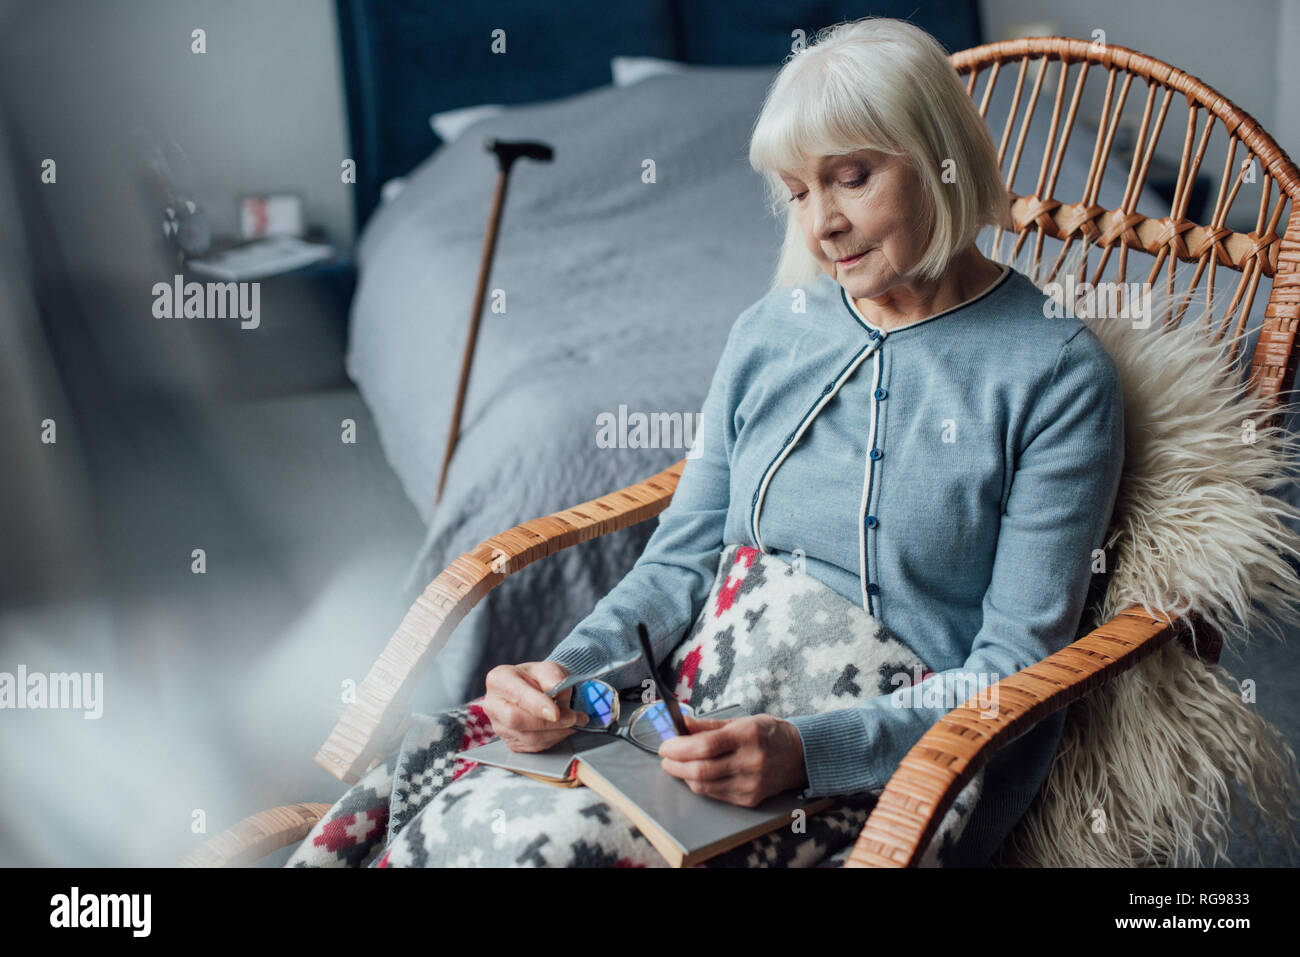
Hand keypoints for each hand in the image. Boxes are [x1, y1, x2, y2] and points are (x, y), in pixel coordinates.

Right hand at [482, 661, 587, 752]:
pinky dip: (553, 739)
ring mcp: (499, 726)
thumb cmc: (538, 679)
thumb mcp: (548, 669)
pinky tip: (562, 728)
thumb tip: (560, 691)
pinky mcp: (510, 742)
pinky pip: (532, 747)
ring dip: (556, 732)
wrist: (536, 692)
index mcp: (499, 679)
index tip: (556, 712)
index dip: (537, 705)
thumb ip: (554, 676)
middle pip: (516, 719)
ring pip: (527, 737)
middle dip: (548, 722)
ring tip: (573, 721)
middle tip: (571, 717)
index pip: (515, 695)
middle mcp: (494, 704)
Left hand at [657, 713, 808, 807]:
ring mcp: (751, 784)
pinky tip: (696, 775)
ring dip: (684, 776)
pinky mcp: (750, 799)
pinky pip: (715, 795)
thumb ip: (708, 725)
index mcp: (748, 736)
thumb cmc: (768, 734)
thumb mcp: (741, 721)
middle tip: (666, 757)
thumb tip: (681, 724)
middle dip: (675, 765)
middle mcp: (751, 762)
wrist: (800, 755)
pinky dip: (700, 785)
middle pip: (701, 769)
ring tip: (678, 765)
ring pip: (705, 786)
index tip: (665, 746)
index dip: (679, 747)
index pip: (705, 746)